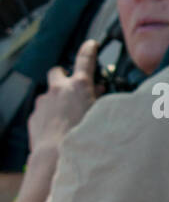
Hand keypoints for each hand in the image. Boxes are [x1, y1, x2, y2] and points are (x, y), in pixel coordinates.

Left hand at [28, 40, 98, 155]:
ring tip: (69, 117)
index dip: (89, 50)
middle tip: (75, 88)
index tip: (91, 45)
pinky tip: (60, 129)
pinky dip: (51, 115)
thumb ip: (99, 99)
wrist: (55, 156)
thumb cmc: (81, 137)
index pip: (85, 60)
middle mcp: (58, 89)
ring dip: (59, 100)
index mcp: (77, 86)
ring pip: (50, 94)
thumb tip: (98, 91)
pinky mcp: (34, 116)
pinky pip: (44, 110)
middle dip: (64, 77)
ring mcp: (44, 102)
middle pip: (58, 72)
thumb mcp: (100, 114)